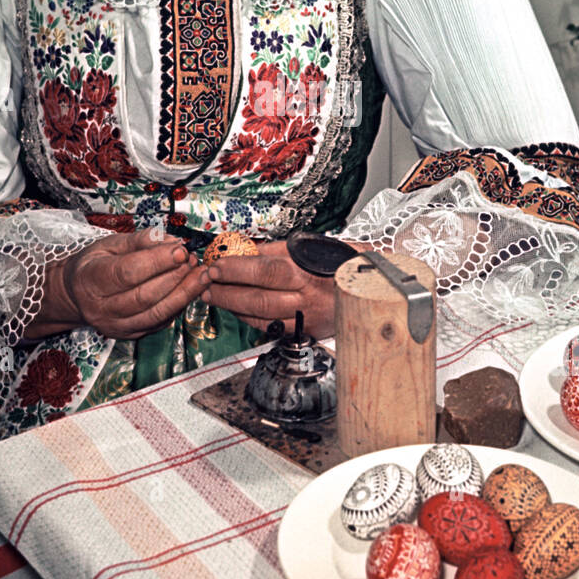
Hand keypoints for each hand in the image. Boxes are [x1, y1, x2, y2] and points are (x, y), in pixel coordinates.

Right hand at [63, 228, 210, 339]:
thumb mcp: (109, 245)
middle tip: (193, 261)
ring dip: (183, 295)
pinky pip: (159, 322)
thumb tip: (170, 240)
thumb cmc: (94, 265)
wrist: (76, 295)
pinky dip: (178, 306)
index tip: (180, 250)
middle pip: (144, 296)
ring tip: (201, 276)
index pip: (127, 273)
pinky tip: (190, 290)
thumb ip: (139, 241)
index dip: (157, 262)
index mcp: (90, 280)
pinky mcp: (129, 335)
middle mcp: (100, 308)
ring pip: (155, 314)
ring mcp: (114, 326)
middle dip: (175, 278)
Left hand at [201, 240, 336, 338]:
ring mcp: (307, 318)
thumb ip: (276, 251)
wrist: (373, 286)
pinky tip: (236, 310)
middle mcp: (308, 298)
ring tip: (212, 296)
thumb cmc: (342, 261)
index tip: (215, 265)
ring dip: (232, 306)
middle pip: (258, 298)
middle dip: (226, 291)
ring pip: (262, 317)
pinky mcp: (307, 331)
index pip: (265, 270)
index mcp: (308, 271)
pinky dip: (250, 319)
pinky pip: (272, 329)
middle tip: (205, 283)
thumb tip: (244, 251)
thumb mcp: (310, 248)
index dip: (236, 269)